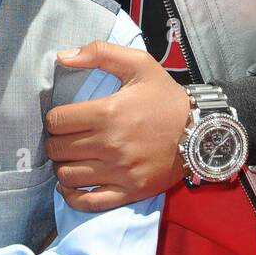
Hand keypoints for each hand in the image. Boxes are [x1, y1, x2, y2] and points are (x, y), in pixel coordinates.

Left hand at [45, 41, 190, 211]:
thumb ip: (99, 52)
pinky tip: (71, 185)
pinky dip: (72, 196)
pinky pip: (88, 202)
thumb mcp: (139, 63)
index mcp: (108, 112)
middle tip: (66, 138)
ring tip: (72, 158)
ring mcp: (120, 172)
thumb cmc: (166, 96)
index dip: (54, 119)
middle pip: (57, 149)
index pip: (56, 121)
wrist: (201, 130)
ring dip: (62, 166)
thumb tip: (62, 57)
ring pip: (67, 176)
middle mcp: (110, 144)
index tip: (64, 119)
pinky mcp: (129, 192)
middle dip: (56, 142)